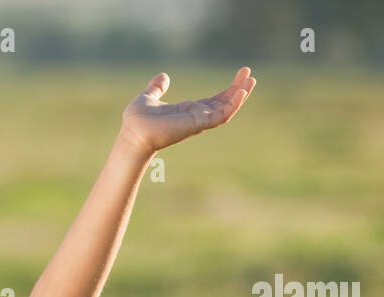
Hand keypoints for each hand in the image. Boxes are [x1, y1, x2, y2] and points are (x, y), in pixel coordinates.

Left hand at [120, 67, 255, 154]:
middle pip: (223, 104)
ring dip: (239, 96)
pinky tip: (241, 92)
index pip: (213, 101)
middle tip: (250, 74)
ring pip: (226, 109)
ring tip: (251, 80)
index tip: (240, 75)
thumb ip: (157, 88)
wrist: (132, 134)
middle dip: (237, 90)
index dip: (228, 90)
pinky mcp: (197, 124)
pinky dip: (232, 105)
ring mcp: (197, 121)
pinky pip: (220, 115)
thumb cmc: (137, 121)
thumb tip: (163, 76)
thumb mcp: (148, 97)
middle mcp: (195, 117)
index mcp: (187, 111)